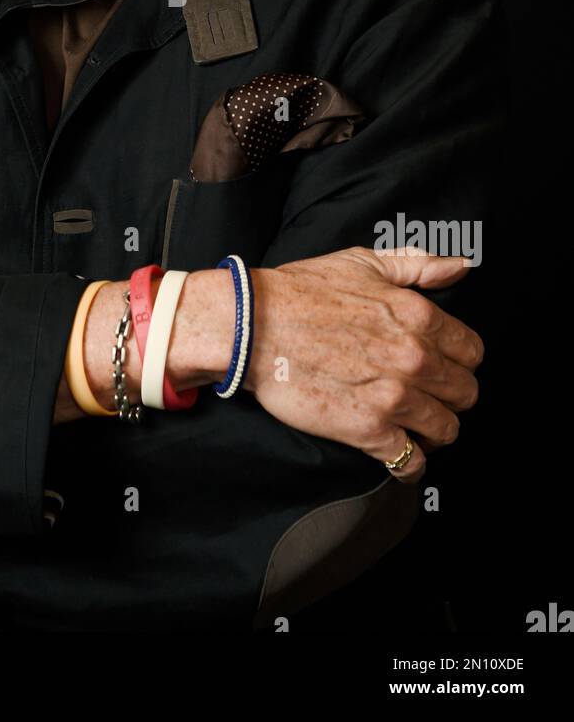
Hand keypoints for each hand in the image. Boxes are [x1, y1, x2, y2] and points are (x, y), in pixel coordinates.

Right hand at [244, 247, 484, 483]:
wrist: (253, 326)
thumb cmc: (303, 291)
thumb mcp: (363, 262)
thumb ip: (417, 266)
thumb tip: (461, 265)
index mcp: (419, 315)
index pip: (472, 352)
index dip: (459, 360)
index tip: (442, 365)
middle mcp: (415, 358)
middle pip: (466, 393)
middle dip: (450, 396)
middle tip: (427, 395)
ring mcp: (395, 397)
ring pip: (447, 429)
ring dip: (434, 430)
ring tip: (414, 425)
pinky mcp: (369, 430)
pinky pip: (411, 461)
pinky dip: (409, 464)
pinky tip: (398, 454)